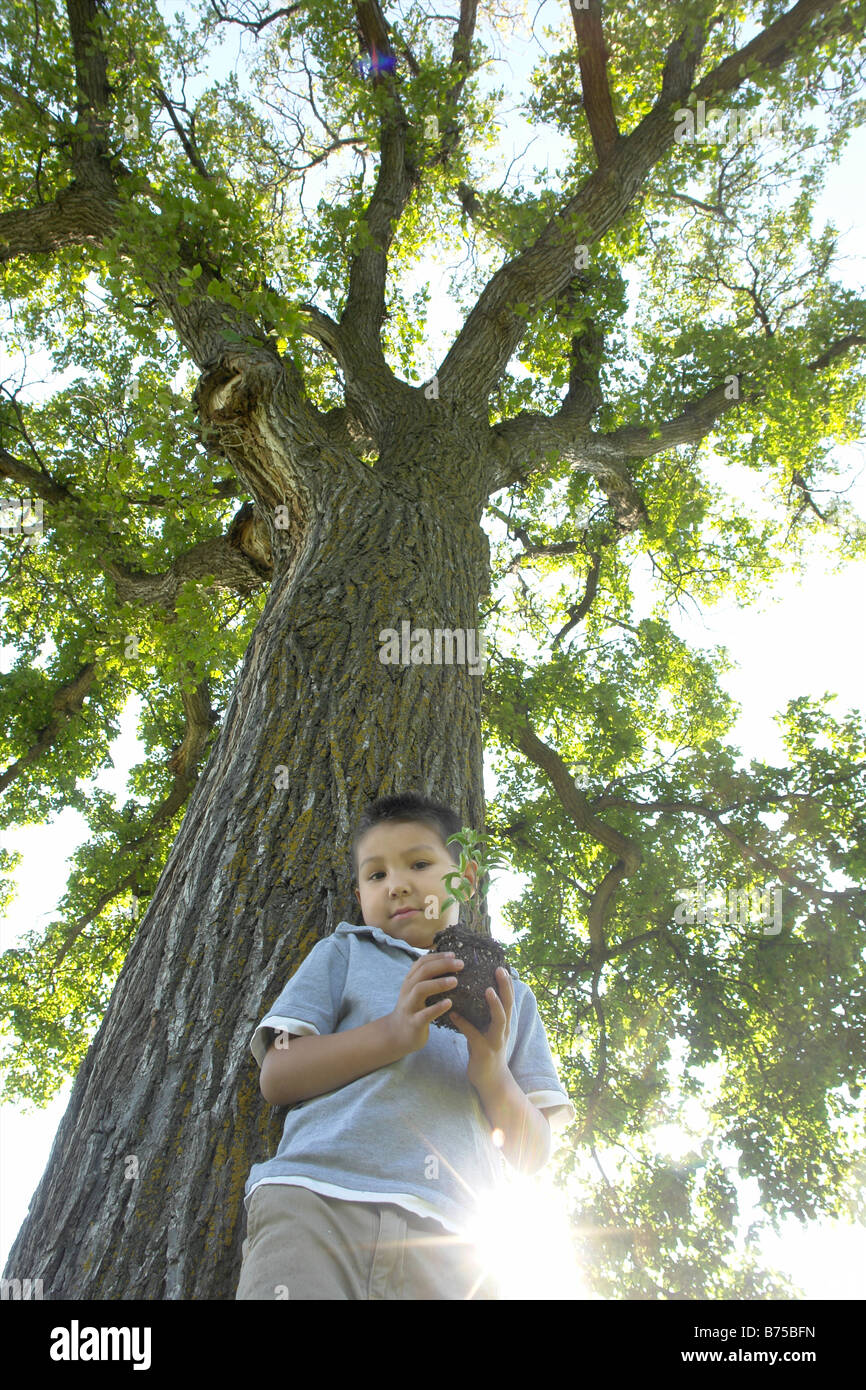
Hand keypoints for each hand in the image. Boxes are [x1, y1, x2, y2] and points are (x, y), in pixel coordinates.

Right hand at [386, 952, 463, 1055]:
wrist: (396, 1034)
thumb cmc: (412, 1009)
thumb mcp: (416, 991)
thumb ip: (427, 979)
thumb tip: (449, 965)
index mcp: (410, 981)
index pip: (422, 962)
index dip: (438, 956)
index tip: (454, 955)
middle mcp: (408, 990)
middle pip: (423, 971)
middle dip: (443, 965)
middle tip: (461, 964)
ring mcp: (409, 1006)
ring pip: (421, 989)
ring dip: (439, 983)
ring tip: (455, 982)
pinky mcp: (414, 1022)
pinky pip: (425, 1014)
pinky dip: (437, 1008)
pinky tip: (449, 1003)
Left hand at [449, 966, 513, 1089]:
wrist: (491, 1081)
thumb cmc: (486, 1051)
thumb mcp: (489, 1031)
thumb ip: (485, 1015)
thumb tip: (473, 993)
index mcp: (504, 1023)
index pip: (508, 999)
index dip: (507, 983)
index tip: (501, 966)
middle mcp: (503, 1030)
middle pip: (509, 1005)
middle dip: (506, 987)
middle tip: (500, 970)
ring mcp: (496, 1041)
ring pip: (500, 1020)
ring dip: (495, 1004)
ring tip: (488, 990)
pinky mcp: (484, 1051)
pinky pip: (474, 1035)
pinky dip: (464, 1024)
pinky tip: (453, 1014)